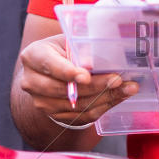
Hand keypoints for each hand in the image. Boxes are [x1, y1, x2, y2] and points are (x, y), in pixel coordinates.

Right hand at [17, 34, 139, 126]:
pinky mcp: (54, 115)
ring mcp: (41, 102)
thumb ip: (81, 48)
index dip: (69, 73)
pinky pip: (82, 116)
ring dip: (105, 98)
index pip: (51, 66)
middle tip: (118, 80)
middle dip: (95, 86)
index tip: (87, 76)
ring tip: (127, 88)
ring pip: (76, 105)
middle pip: (64, 89)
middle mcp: (32, 81)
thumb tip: (106, 55)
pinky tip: (118, 97)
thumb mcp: (67, 41)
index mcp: (33, 56)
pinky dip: (103, 106)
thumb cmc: (62, 50)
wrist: (47, 71)